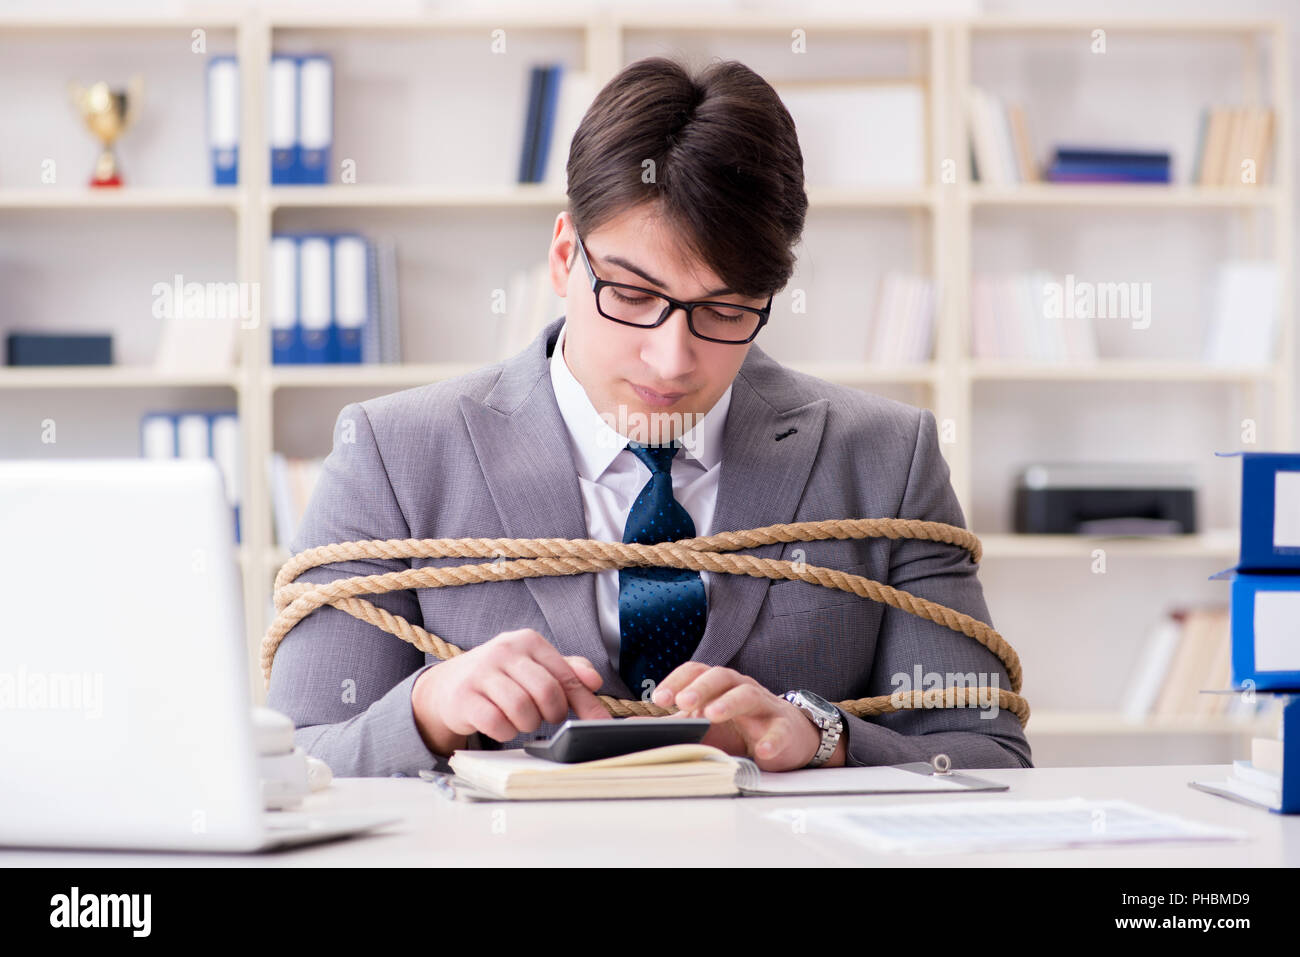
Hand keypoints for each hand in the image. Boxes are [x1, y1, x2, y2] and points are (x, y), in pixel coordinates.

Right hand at [411, 628, 607, 755]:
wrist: (448, 686)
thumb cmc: (501, 677)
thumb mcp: (534, 666)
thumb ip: (568, 672)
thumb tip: (595, 681)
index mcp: (528, 640)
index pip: (566, 675)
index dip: (585, 704)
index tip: (598, 724)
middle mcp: (504, 650)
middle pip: (547, 693)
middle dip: (553, 714)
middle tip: (546, 718)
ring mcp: (482, 672)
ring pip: (523, 710)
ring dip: (528, 724)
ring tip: (522, 719)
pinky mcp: (464, 697)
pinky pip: (497, 723)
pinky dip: (506, 732)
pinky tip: (503, 725)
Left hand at [650, 664, 834, 771]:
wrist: (788, 735)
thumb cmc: (740, 727)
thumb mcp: (705, 723)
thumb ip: (673, 723)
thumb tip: (632, 725)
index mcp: (719, 685)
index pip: (697, 671)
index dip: (677, 680)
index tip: (658, 698)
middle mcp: (741, 687)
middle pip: (722, 676)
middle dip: (700, 687)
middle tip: (682, 702)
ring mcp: (764, 706)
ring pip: (748, 694)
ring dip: (729, 703)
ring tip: (712, 714)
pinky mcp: (784, 727)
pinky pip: (779, 730)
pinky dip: (770, 739)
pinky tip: (761, 750)